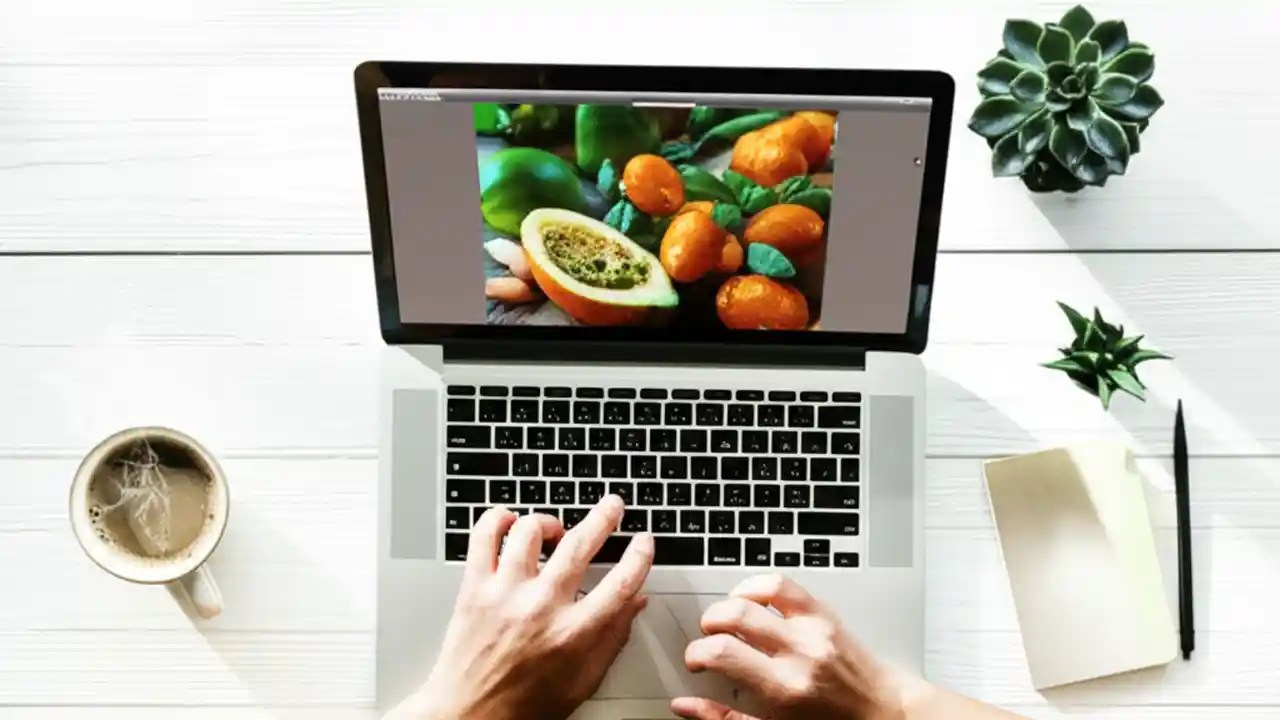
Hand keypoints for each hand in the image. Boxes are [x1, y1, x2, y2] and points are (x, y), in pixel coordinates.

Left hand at [389, 496, 654, 719]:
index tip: (643, 543)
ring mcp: (504, 593)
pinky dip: (498, 519)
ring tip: (556, 529)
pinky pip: (484, 536)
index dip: (639, 556)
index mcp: (572, 635)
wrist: (467, 717)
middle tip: (612, 506)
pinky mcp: (473, 587)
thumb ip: (612, 638)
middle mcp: (539, 608)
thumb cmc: (523, 706)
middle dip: (604, 518)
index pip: (620, 583)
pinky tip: (511, 522)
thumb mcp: (582, 682)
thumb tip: (635, 603)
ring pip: (530, 531)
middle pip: (580, 545)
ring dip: (550, 522)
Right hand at [671, 574, 912, 719]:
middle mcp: (800, 653)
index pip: (722, 652)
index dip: (697, 653)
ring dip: (731, 600)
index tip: (698, 660)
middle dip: (709, 622)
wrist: (881, 712)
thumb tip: (685, 705)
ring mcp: (814, 628)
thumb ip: (724, 718)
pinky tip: (750, 598)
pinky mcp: (824, 613)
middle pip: (735, 615)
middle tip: (709, 637)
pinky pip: (784, 584)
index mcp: (785, 688)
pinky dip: (759, 586)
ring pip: (758, 593)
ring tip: (727, 617)